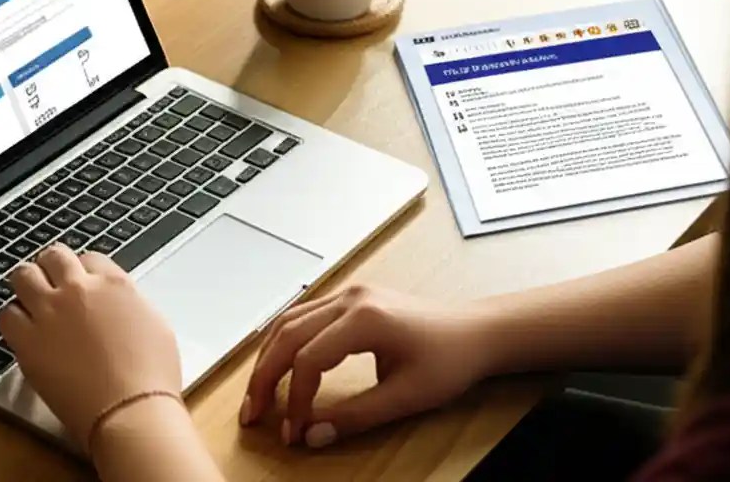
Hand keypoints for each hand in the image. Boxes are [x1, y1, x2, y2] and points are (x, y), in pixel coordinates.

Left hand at [0, 244, 182, 447]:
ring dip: (27, 286)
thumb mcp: (155, 324)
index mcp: (113, 284)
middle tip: (51, 282)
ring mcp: (50, 312)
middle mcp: (78, 290)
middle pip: (53, 256)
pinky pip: (7, 314)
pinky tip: (23, 329)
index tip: (80, 283)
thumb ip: (128, 303)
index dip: (83, 271)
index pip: (89, 258)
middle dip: (51, 267)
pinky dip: (14, 317)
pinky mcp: (27, 340)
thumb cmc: (150, 378)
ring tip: (31, 300)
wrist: (129, 411)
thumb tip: (116, 303)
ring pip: (23, 276)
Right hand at [240, 285, 491, 448]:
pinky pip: (303, 315)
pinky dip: (283, 342)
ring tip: (258, 393)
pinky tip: (277, 364)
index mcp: (365, 318)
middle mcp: (351, 299)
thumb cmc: (450, 358)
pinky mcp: (350, 299)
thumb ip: (356, 416)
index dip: (296, 400)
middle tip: (252, 412)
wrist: (477, 331)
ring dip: (268, 358)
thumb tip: (313, 435)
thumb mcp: (407, 396)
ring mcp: (348, 294)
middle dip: (265, 377)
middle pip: (287, 335)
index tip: (293, 430)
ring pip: (288, 321)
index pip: (310, 359)